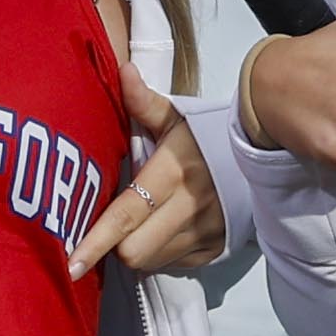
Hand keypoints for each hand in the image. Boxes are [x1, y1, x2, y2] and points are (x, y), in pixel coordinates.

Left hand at [68, 74, 227, 279]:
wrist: (263, 156)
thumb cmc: (207, 136)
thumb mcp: (176, 116)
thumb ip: (143, 101)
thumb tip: (123, 71)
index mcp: (173, 172)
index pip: (126, 215)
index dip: (95, 241)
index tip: (71, 264)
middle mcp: (190, 207)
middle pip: (133, 251)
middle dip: (114, 244)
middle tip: (113, 223)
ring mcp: (205, 232)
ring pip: (151, 261)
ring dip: (137, 247)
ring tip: (143, 220)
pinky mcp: (214, 248)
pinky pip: (171, 264)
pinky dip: (159, 252)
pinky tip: (164, 228)